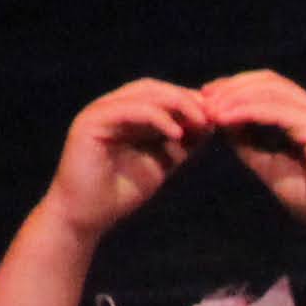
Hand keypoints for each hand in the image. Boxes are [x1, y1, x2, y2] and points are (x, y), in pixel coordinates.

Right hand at [44, 78, 210, 236]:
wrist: (86, 217)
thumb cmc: (121, 193)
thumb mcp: (162, 163)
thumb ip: (181, 144)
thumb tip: (211, 125)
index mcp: (125, 113)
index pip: (160, 95)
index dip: (189, 100)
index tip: (219, 115)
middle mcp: (111, 107)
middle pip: (153, 89)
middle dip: (186, 99)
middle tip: (213, 114)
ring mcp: (99, 112)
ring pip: (142, 94)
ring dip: (177, 105)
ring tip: (202, 122)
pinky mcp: (91, 122)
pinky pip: (128, 111)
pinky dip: (156, 118)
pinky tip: (177, 134)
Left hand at [198, 70, 305, 233]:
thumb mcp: (273, 168)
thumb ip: (252, 145)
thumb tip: (223, 125)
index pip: (271, 88)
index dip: (237, 88)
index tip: (208, 100)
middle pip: (269, 81)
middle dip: (232, 86)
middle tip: (202, 98)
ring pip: (271, 91)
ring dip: (235, 97)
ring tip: (208, 109)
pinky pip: (276, 111)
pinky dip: (246, 112)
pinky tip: (224, 120)